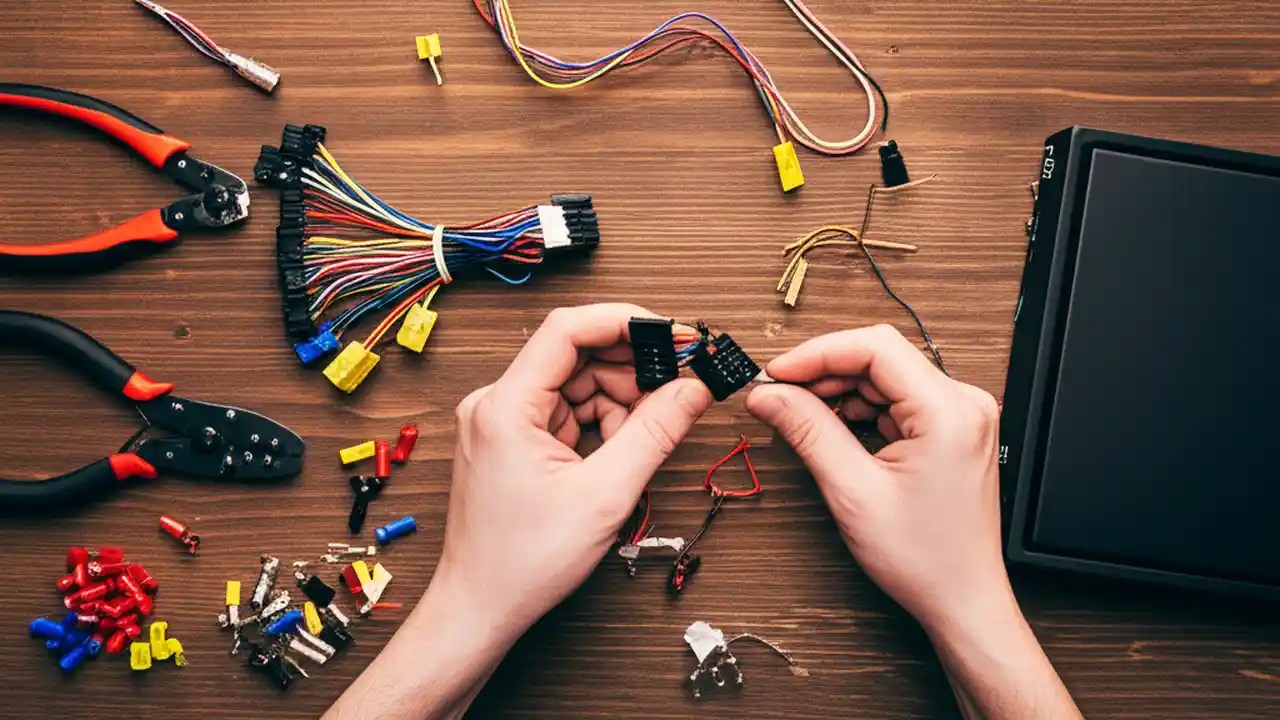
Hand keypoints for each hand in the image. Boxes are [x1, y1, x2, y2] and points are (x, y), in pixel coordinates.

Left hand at [434, 302, 712, 639]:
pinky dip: (600, 422)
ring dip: (619, 400)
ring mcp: (502, 421)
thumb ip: (654, 433)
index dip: (624, 322)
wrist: (480, 607)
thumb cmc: (523, 562)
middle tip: (678, 387)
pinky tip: (619, 451)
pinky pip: (567, 410)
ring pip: (576, 383)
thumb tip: (693, 388)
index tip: (671, 333)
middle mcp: (495, 404)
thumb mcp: (605, 495)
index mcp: (505, 407)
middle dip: (631, 369)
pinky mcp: (512, 439)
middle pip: (576, 355)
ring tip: (641, 440)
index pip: (567, 330)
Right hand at [745, 325, 1004, 631]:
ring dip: (838, 391)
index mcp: (950, 412)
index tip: (776, 372)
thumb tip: (770, 394)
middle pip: (879, 358)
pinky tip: (831, 428)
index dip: (817, 354)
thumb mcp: (853, 491)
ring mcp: (960, 415)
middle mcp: (963, 403)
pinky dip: (859, 409)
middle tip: (777, 394)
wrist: (961, 599)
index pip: (874, 348)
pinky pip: (896, 399)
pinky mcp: (950, 429)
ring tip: (798, 414)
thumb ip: (808, 432)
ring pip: (884, 377)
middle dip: (823, 372)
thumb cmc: (925, 558)